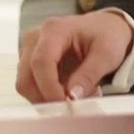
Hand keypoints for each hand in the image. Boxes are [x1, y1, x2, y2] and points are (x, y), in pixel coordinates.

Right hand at [15, 10, 133, 103]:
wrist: (106, 27)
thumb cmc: (107, 35)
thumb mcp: (107, 54)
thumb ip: (89, 74)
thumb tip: (71, 96)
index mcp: (54, 29)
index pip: (41, 62)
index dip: (49, 88)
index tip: (65, 104)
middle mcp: (35, 38)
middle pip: (27, 77)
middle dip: (46, 97)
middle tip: (72, 107)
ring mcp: (29, 50)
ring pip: (26, 84)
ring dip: (47, 98)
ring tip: (75, 96)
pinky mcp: (29, 62)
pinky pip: (31, 85)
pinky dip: (47, 94)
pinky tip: (68, 92)